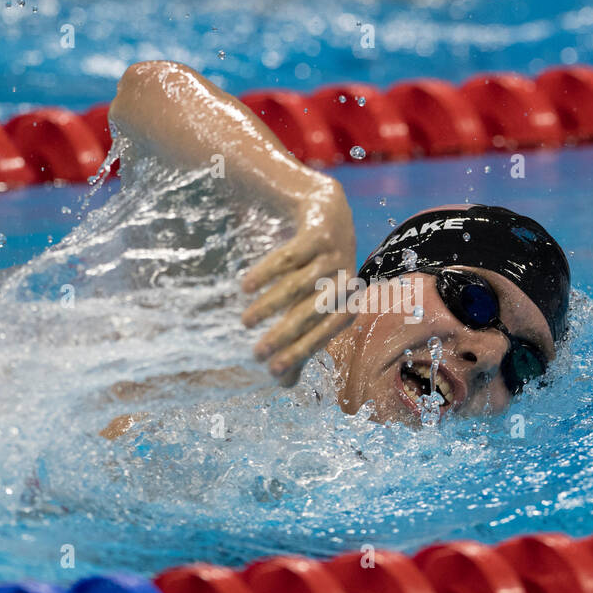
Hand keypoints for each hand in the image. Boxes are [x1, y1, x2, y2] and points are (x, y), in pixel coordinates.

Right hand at [240, 179, 355, 385]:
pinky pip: (290, 257)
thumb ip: (299, 339)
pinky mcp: (319, 232)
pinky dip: (267, 273)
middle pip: (313, 313)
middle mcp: (346, 278)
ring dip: (270, 306)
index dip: (301, 352)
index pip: (326, 332)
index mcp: (347, 300)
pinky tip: (245, 287)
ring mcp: (335, 253)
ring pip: (299, 286)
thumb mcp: (308, 302)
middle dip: (285, 336)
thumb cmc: (316, 267)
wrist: (325, 209)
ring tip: (245, 322)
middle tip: (255, 353)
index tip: (273, 371)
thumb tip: (283, 384)